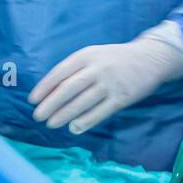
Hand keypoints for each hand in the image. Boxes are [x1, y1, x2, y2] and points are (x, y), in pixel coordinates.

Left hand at [29, 22, 182, 134]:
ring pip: (82, 102)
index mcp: (87, 55)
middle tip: (38, 116)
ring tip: (52, 124)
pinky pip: (100, 112)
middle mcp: (98, 68)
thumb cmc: (115, 59)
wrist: (150, 58)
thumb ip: (75, 70)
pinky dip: (85, 121)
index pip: (60, 72)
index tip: (33, 100)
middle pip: (69, 89)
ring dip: (64, 115)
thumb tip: (50, 91)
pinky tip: (74, 128)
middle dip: (51, 104)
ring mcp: (111, 83)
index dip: (45, 87)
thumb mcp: (95, 55)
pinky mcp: (122, 97)